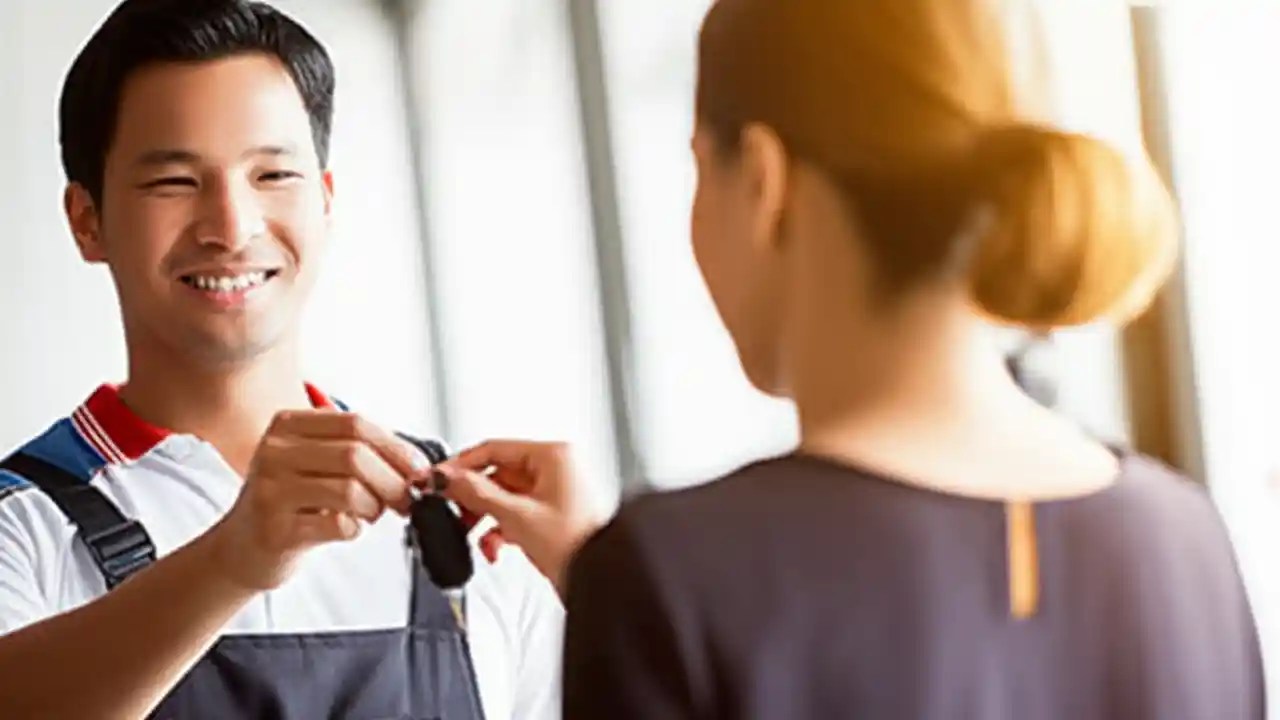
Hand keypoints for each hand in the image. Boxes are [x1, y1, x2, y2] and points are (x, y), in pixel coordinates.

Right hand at [207, 410, 432, 590]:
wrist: (242, 549)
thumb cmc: (291, 504)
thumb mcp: (316, 464)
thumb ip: (358, 453)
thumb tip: (416, 466)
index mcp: (287, 425)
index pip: (356, 424)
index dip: (396, 447)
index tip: (418, 470)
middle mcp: (274, 451)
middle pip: (356, 455)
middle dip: (393, 480)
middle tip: (407, 499)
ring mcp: (271, 490)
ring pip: (350, 489)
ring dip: (376, 506)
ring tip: (372, 514)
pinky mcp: (276, 529)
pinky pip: (337, 524)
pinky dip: (356, 528)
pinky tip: (348, 528)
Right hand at [434, 441, 608, 596]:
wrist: (603, 581)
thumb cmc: (578, 546)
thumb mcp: (517, 517)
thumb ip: (477, 494)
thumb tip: (448, 478)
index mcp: (554, 456)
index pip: (495, 448)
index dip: (462, 464)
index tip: (438, 479)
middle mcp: (557, 469)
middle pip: (498, 473)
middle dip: (474, 498)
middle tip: (451, 510)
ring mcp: (555, 493)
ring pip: (504, 496)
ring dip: (485, 518)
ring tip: (471, 533)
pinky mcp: (553, 516)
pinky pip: (516, 514)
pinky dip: (500, 530)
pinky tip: (493, 548)